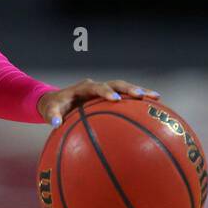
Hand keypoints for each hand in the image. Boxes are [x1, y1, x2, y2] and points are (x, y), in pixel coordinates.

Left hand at [37, 78, 160, 126]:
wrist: (57, 101)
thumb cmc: (54, 106)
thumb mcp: (50, 110)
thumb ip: (52, 115)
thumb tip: (55, 124)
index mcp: (84, 87)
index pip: (97, 87)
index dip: (106, 92)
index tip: (115, 99)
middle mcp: (97, 86)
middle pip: (116, 84)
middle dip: (129, 89)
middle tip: (142, 95)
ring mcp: (105, 90)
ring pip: (125, 88)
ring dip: (140, 92)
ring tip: (157, 98)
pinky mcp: (110, 97)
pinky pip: (126, 98)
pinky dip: (138, 102)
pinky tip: (154, 110)